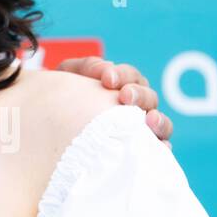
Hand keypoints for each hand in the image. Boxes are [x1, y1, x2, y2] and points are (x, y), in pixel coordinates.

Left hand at [56, 56, 172, 146]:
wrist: (54, 120)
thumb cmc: (66, 96)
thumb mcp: (70, 76)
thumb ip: (86, 67)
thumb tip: (105, 69)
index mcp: (124, 84)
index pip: (130, 76)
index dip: (122, 75)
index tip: (107, 79)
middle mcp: (138, 105)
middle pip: (148, 96)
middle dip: (139, 94)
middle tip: (125, 96)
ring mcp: (143, 128)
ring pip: (161, 122)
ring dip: (159, 120)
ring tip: (149, 120)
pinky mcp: (143, 149)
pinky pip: (159, 148)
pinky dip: (162, 146)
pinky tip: (158, 146)